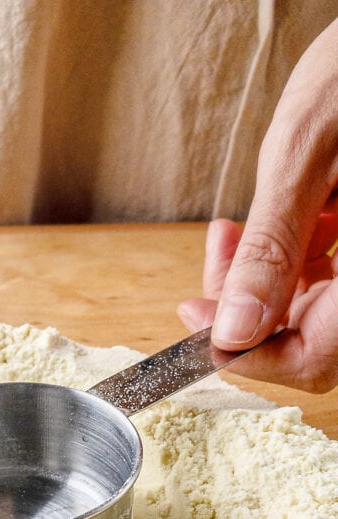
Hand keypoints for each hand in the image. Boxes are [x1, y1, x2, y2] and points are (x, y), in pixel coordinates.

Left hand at [178, 17, 337, 392]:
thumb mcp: (305, 158)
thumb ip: (269, 250)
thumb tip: (232, 330)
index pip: (315, 359)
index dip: (251, 355)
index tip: (199, 325)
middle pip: (308, 341)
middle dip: (245, 314)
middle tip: (203, 281)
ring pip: (308, 311)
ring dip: (256, 284)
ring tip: (224, 235)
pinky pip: (320, 278)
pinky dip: (279, 259)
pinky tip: (248, 226)